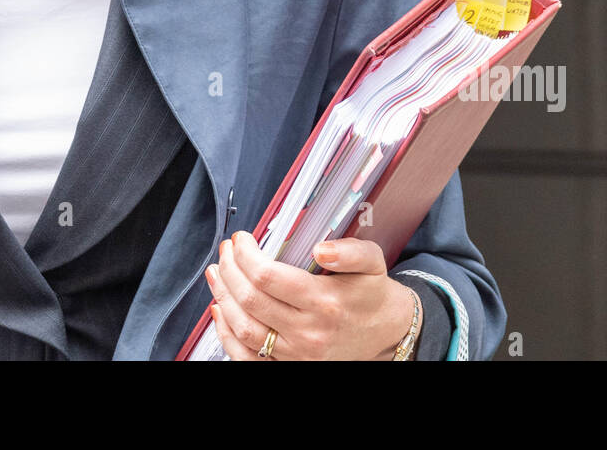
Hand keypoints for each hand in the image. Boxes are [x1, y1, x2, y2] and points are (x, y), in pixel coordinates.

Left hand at [205, 232, 417, 359]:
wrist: (388, 335)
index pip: (268, 276)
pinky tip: (221, 310)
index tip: (242, 239)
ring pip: (243, 328)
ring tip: (217, 273)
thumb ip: (350, 251)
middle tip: (226, 250)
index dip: (246, 254)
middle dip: (229, 269)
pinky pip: (247, 357)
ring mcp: (297, 355)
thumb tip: (320, 248)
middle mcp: (308, 332)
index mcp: (325, 302)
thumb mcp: (373, 262)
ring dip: (222, 297)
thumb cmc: (374, 296)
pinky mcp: (290, 367)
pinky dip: (227, 334)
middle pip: (250, 300)